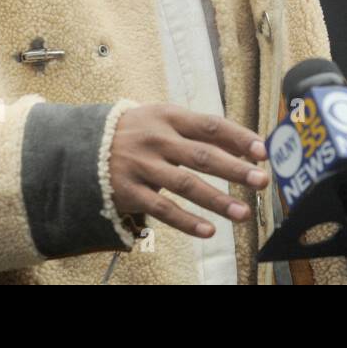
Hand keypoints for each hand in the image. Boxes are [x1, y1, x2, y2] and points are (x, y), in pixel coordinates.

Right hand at [109, 104, 269, 238]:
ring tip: (244, 212)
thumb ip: (200, 131)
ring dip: (217, 200)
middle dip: (235, 169)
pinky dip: (187, 221)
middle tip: (262, 181)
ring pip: (185, 185)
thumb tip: (245, 147)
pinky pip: (162, 209)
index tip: (263, 151)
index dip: (239, 138)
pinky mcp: (129, 191)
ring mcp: (142, 166)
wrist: (83, 145)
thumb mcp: (165, 120)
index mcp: (170, 117)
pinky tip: (209, 231)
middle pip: (202, 155)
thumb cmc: (139, 131)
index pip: (211, 125)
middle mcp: (157, 139)